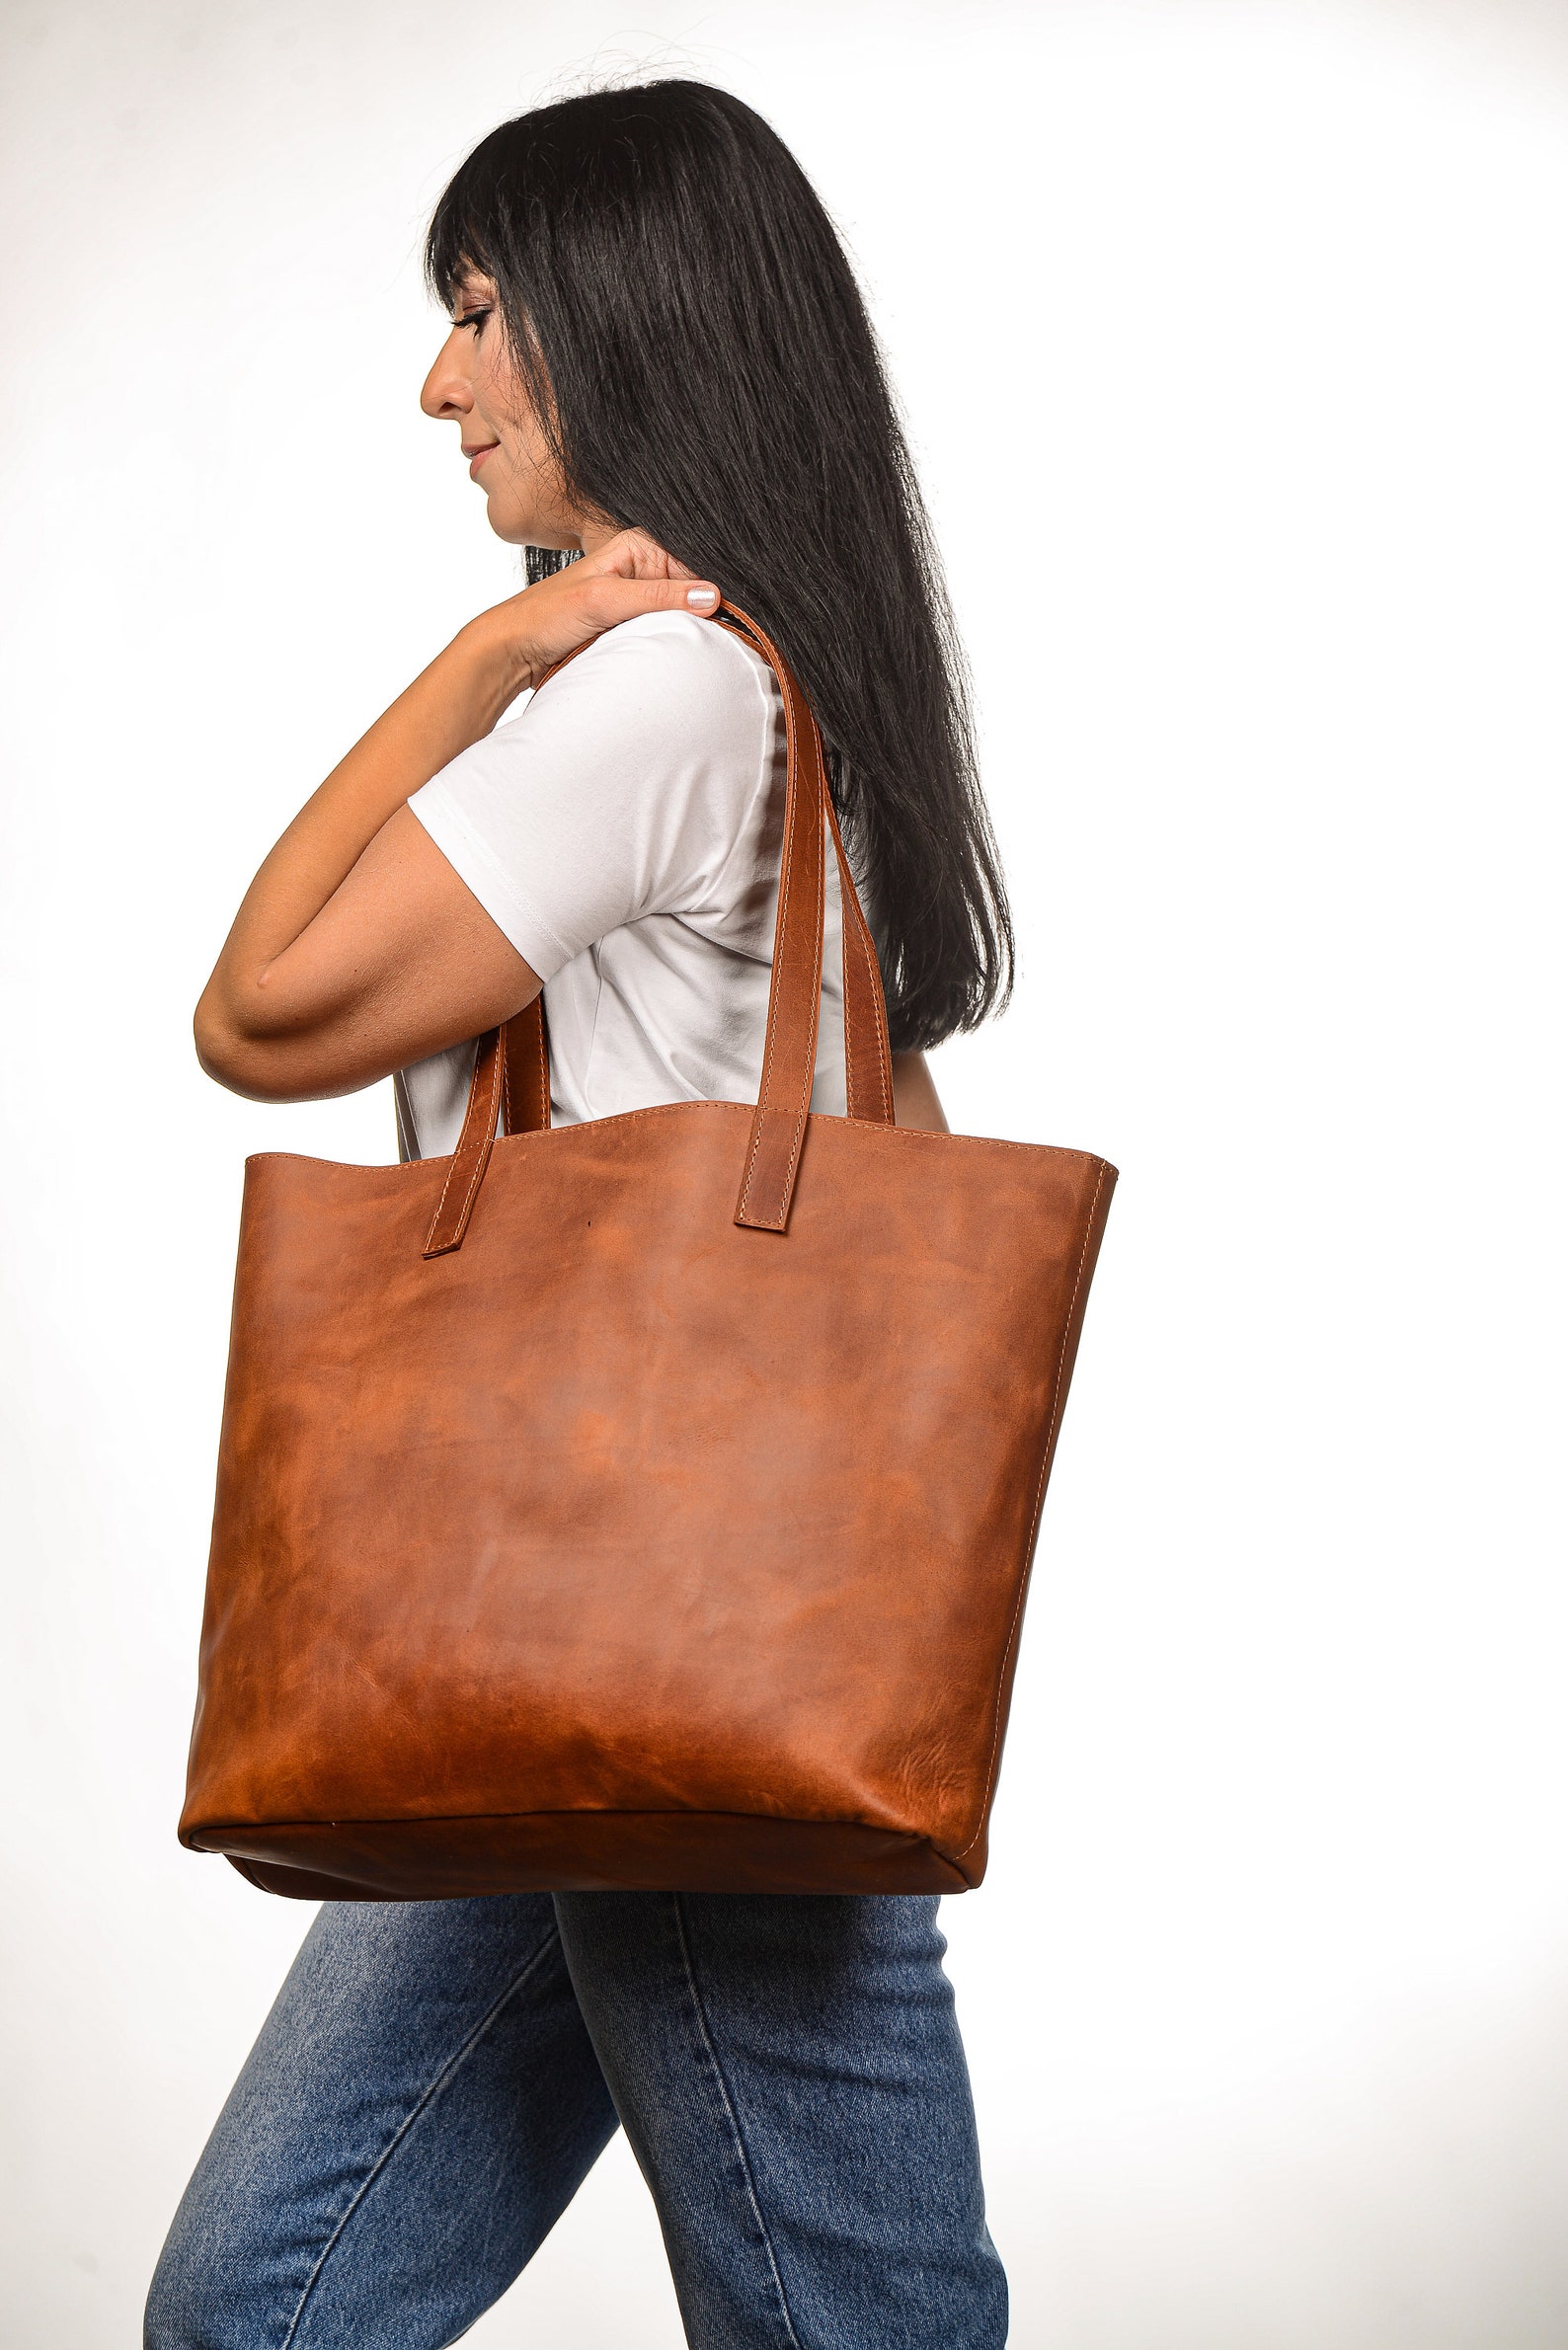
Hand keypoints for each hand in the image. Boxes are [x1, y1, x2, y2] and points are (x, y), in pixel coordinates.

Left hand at [468, 528, 720, 695]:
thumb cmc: (547, 615)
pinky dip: (675, 641)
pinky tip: (685, 651)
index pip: (696, 565)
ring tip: (711, 644)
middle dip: (706, 612)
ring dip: (692, 630)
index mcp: (639, 546)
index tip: (732, 618)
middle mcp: (643, 567)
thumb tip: (711, 596)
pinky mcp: (633, 622)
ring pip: (683, 613)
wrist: (515, 648)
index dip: (715, 590)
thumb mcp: (604, 600)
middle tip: (727, 637)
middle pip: (694, 589)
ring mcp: (639, 597)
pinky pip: (666, 630)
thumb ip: (657, 596)